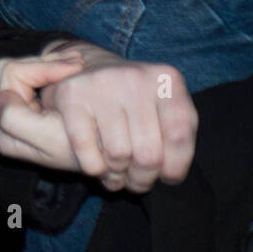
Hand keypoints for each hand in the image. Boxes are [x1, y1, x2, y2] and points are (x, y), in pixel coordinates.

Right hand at [0, 42, 198, 192]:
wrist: (93, 71)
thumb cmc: (137, 102)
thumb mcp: (166, 111)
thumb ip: (180, 139)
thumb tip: (171, 174)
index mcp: (166, 80)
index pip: (179, 137)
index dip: (174, 167)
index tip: (166, 175)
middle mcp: (136, 77)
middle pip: (148, 154)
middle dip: (143, 179)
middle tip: (138, 180)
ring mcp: (103, 84)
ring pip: (118, 156)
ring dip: (118, 177)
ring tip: (119, 172)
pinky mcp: (72, 95)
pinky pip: (87, 152)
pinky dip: (94, 170)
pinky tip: (99, 166)